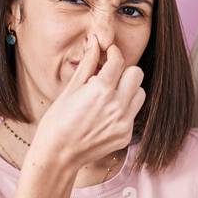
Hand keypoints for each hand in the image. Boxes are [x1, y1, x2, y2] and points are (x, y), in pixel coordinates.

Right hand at [33, 35, 144, 171]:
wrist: (58, 155)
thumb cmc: (57, 121)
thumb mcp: (70, 89)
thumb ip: (87, 64)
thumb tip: (94, 42)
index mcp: (101, 90)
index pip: (118, 61)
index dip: (113, 53)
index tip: (109, 53)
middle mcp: (117, 106)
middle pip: (136, 74)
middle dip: (124, 71)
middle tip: (109, 76)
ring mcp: (124, 122)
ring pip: (140, 93)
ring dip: (128, 90)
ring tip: (109, 96)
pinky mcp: (126, 135)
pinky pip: (133, 114)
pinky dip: (123, 109)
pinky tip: (105, 115)